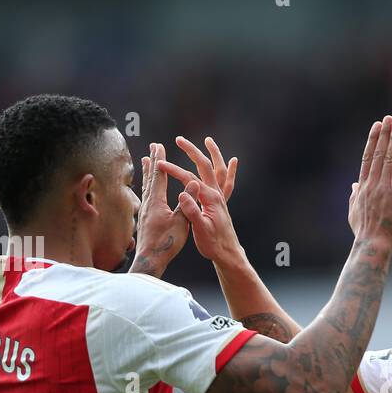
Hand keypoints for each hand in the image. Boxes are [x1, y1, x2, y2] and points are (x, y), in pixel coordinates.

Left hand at [128, 142, 188, 277]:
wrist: (150, 259)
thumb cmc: (167, 242)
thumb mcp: (181, 222)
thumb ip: (187, 202)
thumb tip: (195, 183)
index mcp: (157, 202)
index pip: (159, 176)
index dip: (161, 161)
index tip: (160, 146)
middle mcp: (148, 203)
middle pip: (150, 177)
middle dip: (153, 161)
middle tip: (153, 146)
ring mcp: (144, 210)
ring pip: (146, 186)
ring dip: (147, 171)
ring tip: (145, 160)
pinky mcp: (143, 218)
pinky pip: (145, 195)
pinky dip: (147, 186)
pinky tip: (147, 188)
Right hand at [157, 136, 243, 265]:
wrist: (227, 253)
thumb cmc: (212, 244)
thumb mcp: (200, 230)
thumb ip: (192, 211)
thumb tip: (182, 194)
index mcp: (209, 199)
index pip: (189, 178)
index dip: (173, 170)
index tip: (159, 164)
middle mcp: (217, 195)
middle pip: (204, 166)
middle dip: (191, 151)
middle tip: (179, 139)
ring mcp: (221, 197)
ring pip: (218, 170)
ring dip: (213, 154)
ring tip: (208, 140)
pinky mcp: (222, 202)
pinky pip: (228, 182)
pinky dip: (230, 170)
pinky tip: (233, 161)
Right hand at [348, 116, 391, 246]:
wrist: (373, 244)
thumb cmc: (365, 233)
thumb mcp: (354, 213)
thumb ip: (354, 197)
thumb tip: (354, 186)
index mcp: (363, 187)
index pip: (367, 159)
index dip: (372, 141)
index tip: (376, 128)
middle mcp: (371, 184)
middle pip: (377, 153)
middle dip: (383, 134)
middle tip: (388, 119)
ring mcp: (382, 188)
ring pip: (387, 158)